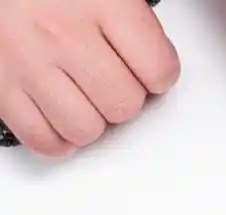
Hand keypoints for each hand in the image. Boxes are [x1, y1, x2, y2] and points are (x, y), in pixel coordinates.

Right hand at [0, 0, 178, 156]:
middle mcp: (62, 32)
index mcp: (101, 2)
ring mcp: (26, 60)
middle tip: (110, 82)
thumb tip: (157, 71)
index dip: (158, 77)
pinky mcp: (0, 85)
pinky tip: (60, 117)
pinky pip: (41, 139)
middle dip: (123, 100)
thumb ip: (133, 27)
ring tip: (83, 98)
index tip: (147, 71)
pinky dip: (57, 139)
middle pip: (123, 105)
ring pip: (85, 130)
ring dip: (91, 122)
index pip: (159, 70)